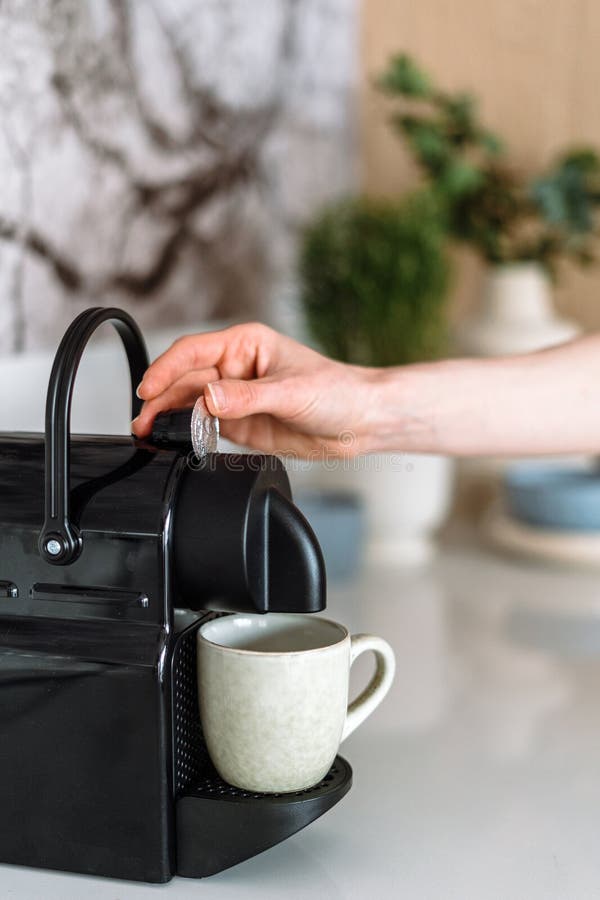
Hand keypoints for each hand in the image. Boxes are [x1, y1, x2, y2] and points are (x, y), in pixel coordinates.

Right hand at [132, 323, 383, 457]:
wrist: (358, 423)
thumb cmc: (336, 392)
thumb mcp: (292, 391)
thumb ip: (247, 397)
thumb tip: (209, 398)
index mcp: (245, 345)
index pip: (193, 351)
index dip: (167, 368)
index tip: (150, 387)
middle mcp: (234, 368)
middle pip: (185, 380)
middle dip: (161, 398)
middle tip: (144, 419)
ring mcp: (235, 397)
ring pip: (190, 404)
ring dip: (169, 416)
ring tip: (149, 431)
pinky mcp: (239, 424)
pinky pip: (204, 425)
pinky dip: (186, 432)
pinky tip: (172, 440)